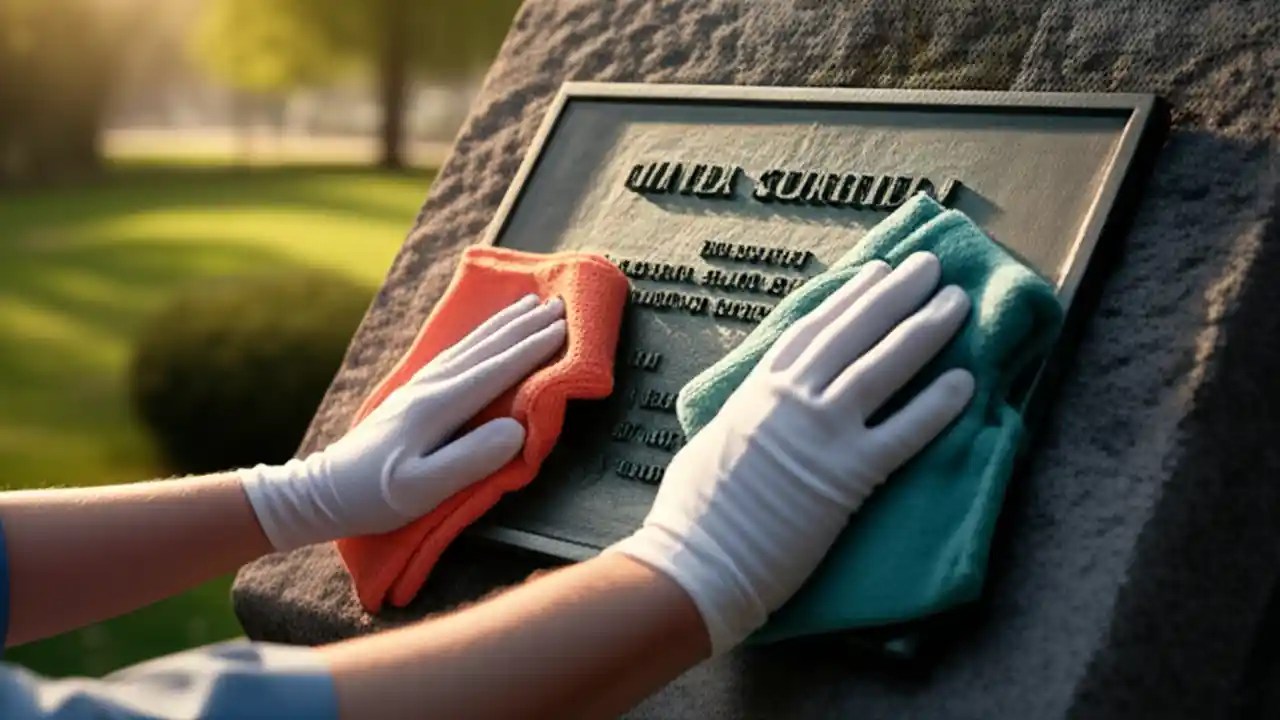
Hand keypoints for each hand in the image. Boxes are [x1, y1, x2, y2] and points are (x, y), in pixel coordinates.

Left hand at [241, 294, 566, 550]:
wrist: (322, 492)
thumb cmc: (376, 497)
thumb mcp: (423, 488)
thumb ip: (471, 458)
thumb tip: (518, 429)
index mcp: (438, 407)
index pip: (495, 371)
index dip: (531, 349)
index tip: (564, 328)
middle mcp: (430, 387)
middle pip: (486, 349)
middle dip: (524, 326)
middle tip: (560, 306)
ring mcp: (419, 387)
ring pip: (470, 345)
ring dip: (503, 324)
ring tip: (529, 304)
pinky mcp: (413, 394)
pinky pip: (456, 353)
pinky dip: (479, 337)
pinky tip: (485, 333)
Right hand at [608, 252, 974, 653]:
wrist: (695, 562)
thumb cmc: (692, 514)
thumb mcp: (713, 440)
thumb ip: (746, 415)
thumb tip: (758, 410)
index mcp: (758, 389)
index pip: (813, 329)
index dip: (850, 298)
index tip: (878, 272)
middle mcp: (791, 398)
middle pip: (854, 332)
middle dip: (897, 293)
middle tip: (931, 266)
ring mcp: (821, 432)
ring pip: (883, 366)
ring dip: (925, 329)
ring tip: (958, 300)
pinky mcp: (847, 475)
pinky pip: (903, 432)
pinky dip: (937, 406)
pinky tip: (967, 381)